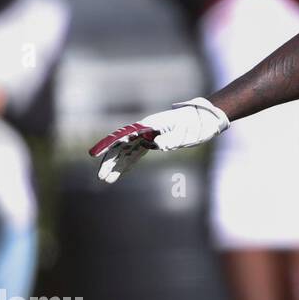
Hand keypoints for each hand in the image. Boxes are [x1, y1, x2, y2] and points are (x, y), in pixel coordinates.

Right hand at [89, 97, 228, 182]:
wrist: (203, 118)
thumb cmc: (194, 124)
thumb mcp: (184, 131)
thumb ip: (170, 138)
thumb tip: (157, 144)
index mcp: (148, 125)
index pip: (123, 135)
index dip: (108, 145)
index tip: (95, 154)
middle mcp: (144, 130)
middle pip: (122, 146)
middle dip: (111, 161)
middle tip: (102, 177)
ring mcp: (148, 135)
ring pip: (127, 151)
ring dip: (118, 165)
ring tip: (107, 180)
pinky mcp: (153, 141)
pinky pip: (137, 153)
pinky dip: (129, 163)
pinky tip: (122, 172)